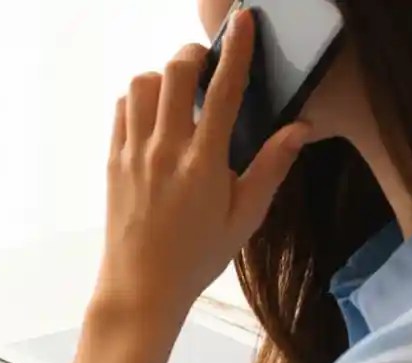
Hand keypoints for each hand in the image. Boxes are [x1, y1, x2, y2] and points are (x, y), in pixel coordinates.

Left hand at [93, 9, 310, 323]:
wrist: (141, 287)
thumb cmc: (196, 257)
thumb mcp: (245, 218)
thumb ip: (271, 167)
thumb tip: (300, 127)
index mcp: (203, 163)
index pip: (223, 91)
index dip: (236, 50)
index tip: (243, 21)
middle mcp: (164, 151)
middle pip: (173, 72)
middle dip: (194, 56)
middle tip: (207, 66)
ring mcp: (133, 154)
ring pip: (141, 84)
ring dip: (162, 77)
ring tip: (179, 95)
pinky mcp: (112, 162)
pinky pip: (121, 109)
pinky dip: (138, 99)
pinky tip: (155, 116)